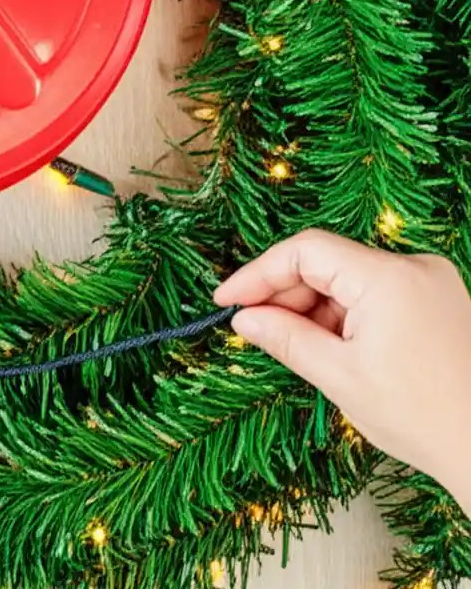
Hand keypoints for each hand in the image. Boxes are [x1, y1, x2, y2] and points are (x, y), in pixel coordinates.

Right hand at [215, 230, 470, 510]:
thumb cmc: (418, 415)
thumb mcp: (338, 375)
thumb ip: (286, 338)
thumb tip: (243, 318)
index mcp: (389, 279)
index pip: (307, 250)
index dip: (259, 273)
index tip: (227, 300)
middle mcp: (414, 267)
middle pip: (329, 262)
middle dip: (285, 294)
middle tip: (253, 328)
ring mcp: (430, 282)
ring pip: (350, 279)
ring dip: (314, 308)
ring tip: (296, 347)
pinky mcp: (438, 300)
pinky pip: (375, 293)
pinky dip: (345, 315)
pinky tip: (330, 347)